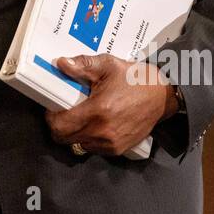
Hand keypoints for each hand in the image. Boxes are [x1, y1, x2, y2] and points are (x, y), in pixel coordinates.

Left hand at [44, 54, 174, 155]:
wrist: (161, 96)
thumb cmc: (134, 79)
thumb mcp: (108, 65)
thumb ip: (83, 64)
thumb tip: (61, 63)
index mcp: (98, 111)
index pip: (60, 126)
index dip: (51, 116)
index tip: (54, 105)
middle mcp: (102, 132)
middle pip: (64, 139)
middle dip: (59, 125)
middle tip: (64, 110)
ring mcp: (110, 144)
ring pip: (76, 145)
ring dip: (73, 132)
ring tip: (81, 115)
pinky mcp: (118, 150)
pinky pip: (91, 148)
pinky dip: (87, 138)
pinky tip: (94, 123)